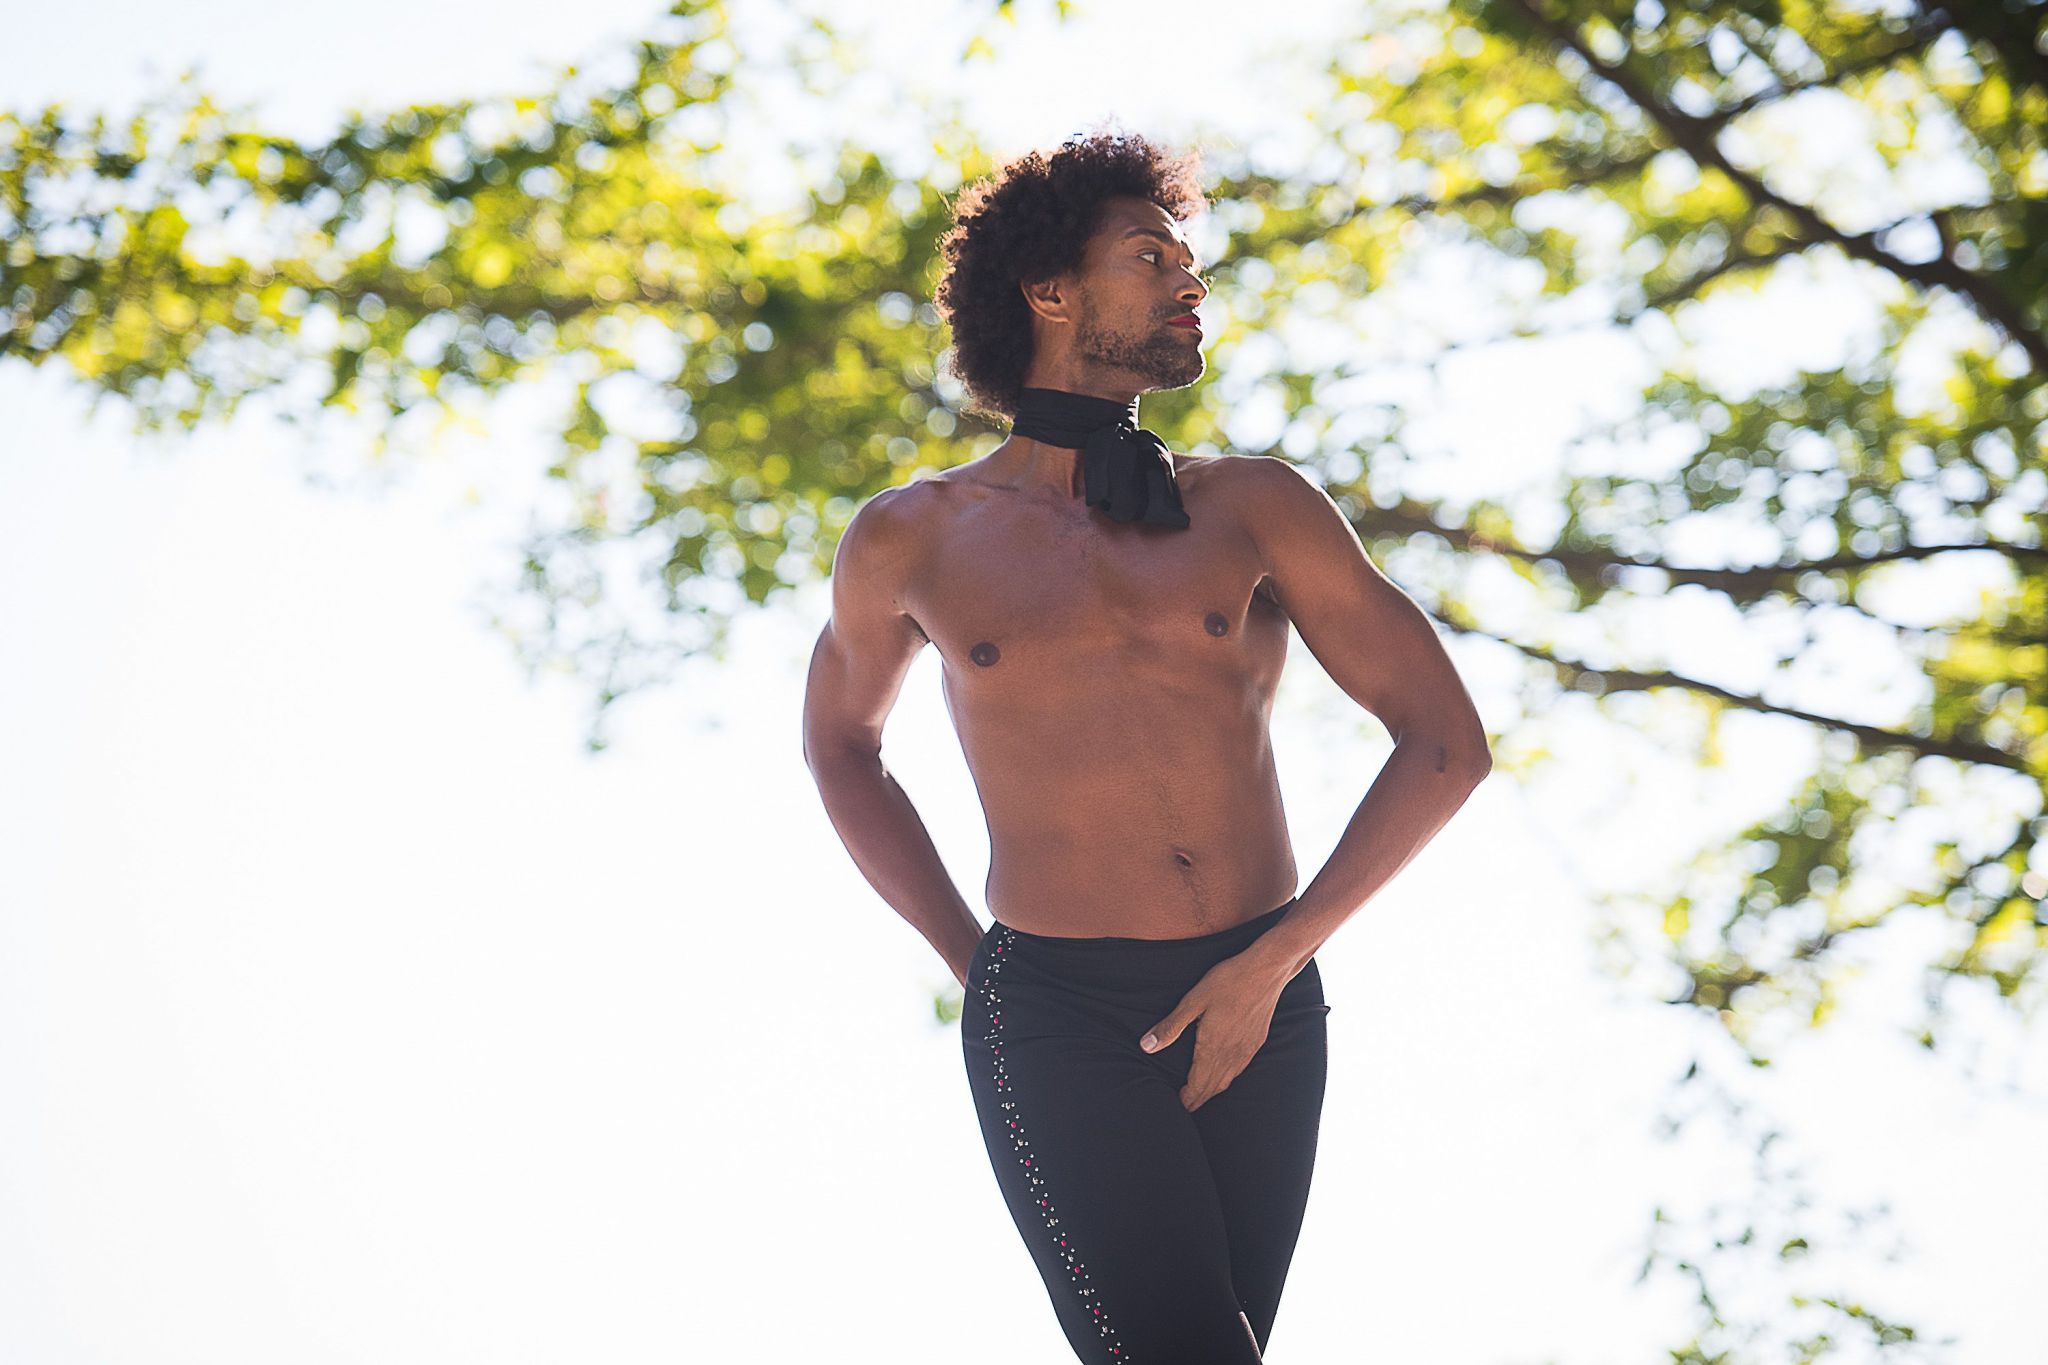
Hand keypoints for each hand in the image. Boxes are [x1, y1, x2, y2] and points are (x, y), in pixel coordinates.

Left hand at [1138, 945, 1290, 1110]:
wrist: (1266, 970)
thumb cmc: (1227, 982)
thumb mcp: (1192, 1001)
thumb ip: (1170, 1027)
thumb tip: (1146, 1047)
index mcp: (1213, 1048)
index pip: (1197, 1086)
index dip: (1186, 1099)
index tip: (1176, 1105)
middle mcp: (1232, 1055)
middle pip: (1212, 1089)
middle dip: (1197, 1100)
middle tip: (1184, 1107)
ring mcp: (1247, 1050)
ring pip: (1227, 1081)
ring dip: (1212, 1091)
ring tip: (1200, 1095)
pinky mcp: (1257, 1041)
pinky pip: (1240, 1069)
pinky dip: (1228, 1078)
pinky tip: (1224, 1073)